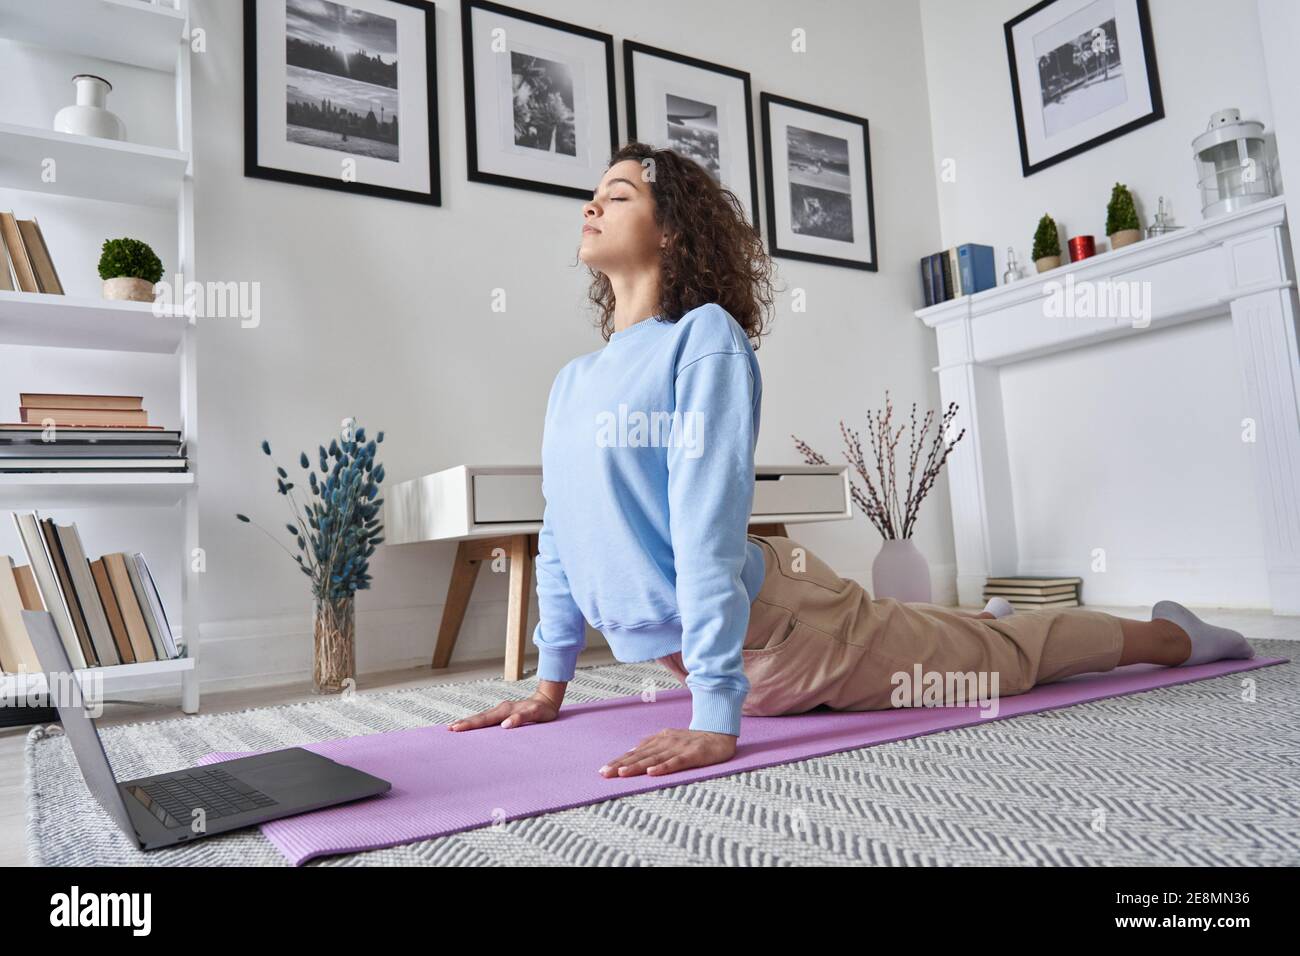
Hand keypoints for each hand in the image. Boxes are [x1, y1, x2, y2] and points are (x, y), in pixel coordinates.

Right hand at [448, 691, 559, 730]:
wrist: (548, 701)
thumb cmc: (543, 710)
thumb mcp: (535, 714)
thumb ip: (521, 718)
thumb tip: (505, 725)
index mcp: (506, 710)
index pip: (485, 719)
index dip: (470, 724)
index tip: (457, 728)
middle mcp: (501, 709)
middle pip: (480, 717)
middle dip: (464, 723)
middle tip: (449, 729)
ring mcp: (501, 711)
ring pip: (482, 717)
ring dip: (468, 722)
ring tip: (454, 727)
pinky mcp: (503, 713)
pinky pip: (488, 718)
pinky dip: (477, 722)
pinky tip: (472, 726)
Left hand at [598, 728, 736, 777]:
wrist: (720, 734)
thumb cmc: (692, 740)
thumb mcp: (669, 739)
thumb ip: (651, 745)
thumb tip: (630, 751)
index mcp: (659, 740)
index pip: (635, 753)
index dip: (619, 761)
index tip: (603, 770)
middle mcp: (666, 742)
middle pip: (640, 756)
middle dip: (621, 765)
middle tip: (605, 773)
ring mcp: (679, 748)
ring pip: (654, 758)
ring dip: (637, 766)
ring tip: (622, 773)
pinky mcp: (693, 755)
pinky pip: (676, 762)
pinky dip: (663, 767)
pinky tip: (652, 772)